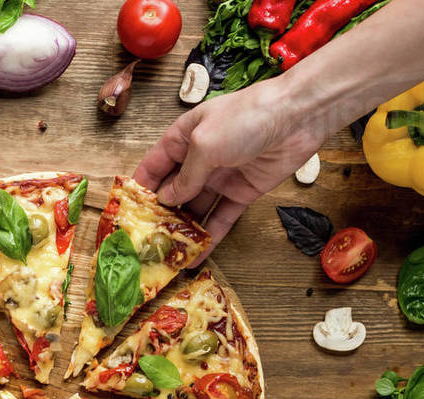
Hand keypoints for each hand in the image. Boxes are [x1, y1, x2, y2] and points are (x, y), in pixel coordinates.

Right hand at [134, 77, 328, 252]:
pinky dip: (210, 237)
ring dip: (183, 230)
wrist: (297, 117)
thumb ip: (186, 175)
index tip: (126, 212)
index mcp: (184, 138)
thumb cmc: (246, 118)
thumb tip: (167, 199)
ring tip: (167, 254)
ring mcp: (221, 177)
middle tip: (145, 241)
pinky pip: (221, 218)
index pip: (155, 165)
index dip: (140, 187)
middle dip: (160, 214)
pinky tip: (197, 256)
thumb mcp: (205, 144)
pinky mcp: (243, 193)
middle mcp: (200, 159)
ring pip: (195, 208)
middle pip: (173, 191)